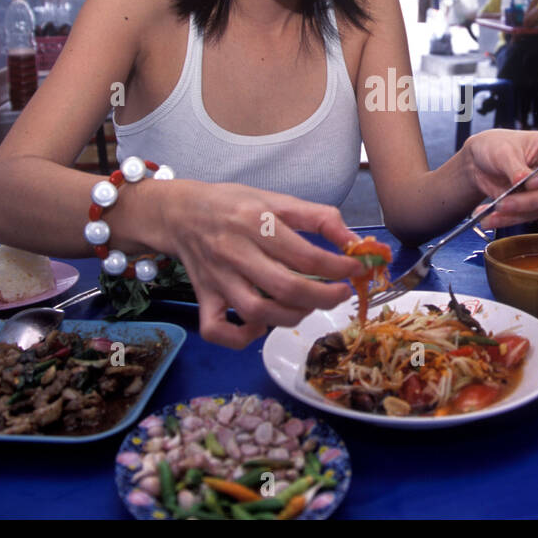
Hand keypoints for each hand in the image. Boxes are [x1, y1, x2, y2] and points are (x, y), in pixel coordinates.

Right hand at [156, 181, 366, 348]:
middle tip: (340, 294)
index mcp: (256, 223)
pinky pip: (216, 330)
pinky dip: (241, 337)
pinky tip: (261, 325)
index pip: (306, 256)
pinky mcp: (203, 298)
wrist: (180, 212)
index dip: (339, 268)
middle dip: (324, 298)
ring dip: (291, 317)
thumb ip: (319, 218)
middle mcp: (236, 252)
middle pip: (286, 289)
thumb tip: (355, 241)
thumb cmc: (235, 205)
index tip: (356, 269)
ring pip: (256, 312)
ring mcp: (218, 279)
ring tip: (307, 306)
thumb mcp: (278, 200)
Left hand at [461, 129, 537, 228]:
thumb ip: (514, 166)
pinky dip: (508, 219)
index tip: (533, 180)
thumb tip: (522, 180)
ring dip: (517, 212)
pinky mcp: (535, 204)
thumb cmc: (496, 145)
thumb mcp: (502, 150)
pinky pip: (527, 216)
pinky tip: (491, 217)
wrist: (480, 162)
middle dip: (532, 199)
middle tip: (507, 201)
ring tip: (495, 209)